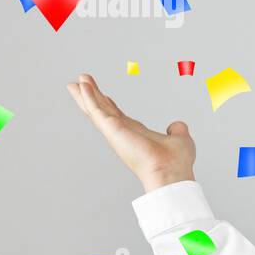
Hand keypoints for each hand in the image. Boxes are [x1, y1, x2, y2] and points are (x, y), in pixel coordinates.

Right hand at [66, 72, 195, 192]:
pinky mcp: (112, 129)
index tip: (103, 95)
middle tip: (80, 83)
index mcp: (136, 134)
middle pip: (102, 111)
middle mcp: (123, 133)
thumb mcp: (179, 139)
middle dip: (91, 97)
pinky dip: (88, 97)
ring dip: (85, 95)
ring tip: (74, 82)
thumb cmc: (176, 163)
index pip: (119, 116)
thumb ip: (177, 130)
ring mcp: (115, 131)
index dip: (110, 105)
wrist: (171, 172)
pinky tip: (82, 86)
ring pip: (95, 110)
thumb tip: (176, 126)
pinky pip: (97, 110)